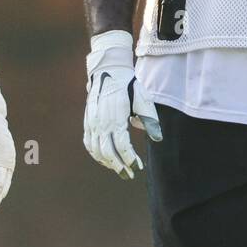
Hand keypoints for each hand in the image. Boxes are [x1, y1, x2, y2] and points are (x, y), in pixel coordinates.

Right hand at [84, 30, 161, 178]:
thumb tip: (158, 139)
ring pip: (96, 150)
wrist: (109, 71)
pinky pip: (88, 143)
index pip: (121, 145)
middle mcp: (101, 122)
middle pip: (108, 152)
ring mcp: (92, 122)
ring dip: (107, 162)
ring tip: (119, 169)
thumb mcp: (143, 99)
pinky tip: (104, 159)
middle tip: (129, 175)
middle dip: (119, 166)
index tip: (138, 167)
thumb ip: (150, 120)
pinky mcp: (88, 121)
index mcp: (116, 117)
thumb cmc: (129, 86)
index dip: (129, 159)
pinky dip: (95, 154)